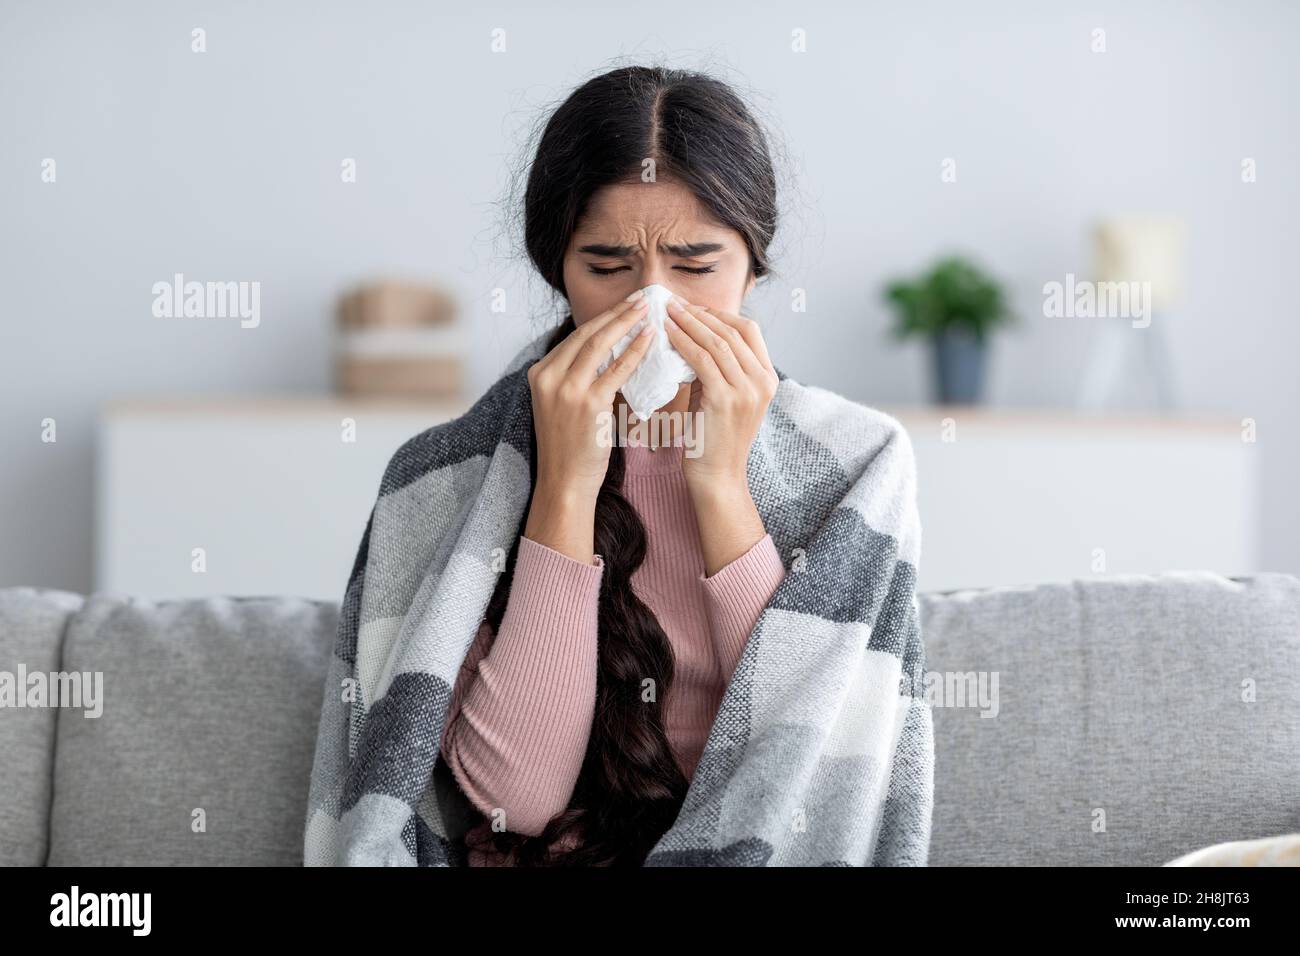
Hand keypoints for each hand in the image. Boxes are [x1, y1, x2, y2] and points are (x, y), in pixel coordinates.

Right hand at [526, 291, 652, 503]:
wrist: (564, 482)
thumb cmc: (571, 447)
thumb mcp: (564, 405)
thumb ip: (578, 378)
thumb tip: (611, 352)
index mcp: (539, 374)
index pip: (576, 337)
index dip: (603, 319)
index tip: (625, 306)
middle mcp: (548, 376)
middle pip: (586, 334)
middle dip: (616, 313)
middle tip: (641, 298)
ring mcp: (565, 389)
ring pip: (599, 345)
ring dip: (626, 323)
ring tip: (647, 310)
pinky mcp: (586, 404)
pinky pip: (616, 370)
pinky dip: (635, 351)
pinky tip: (650, 338)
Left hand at [663, 296, 777, 491]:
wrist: (717, 477)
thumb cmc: (713, 439)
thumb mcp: (723, 397)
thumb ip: (717, 370)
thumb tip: (692, 338)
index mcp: (767, 379)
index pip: (749, 331)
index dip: (720, 315)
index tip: (693, 308)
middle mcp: (763, 382)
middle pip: (734, 331)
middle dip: (702, 314)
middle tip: (675, 303)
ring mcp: (748, 390)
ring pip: (718, 342)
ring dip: (690, 323)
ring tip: (668, 312)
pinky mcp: (726, 399)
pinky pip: (703, 360)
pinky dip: (684, 342)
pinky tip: (668, 333)